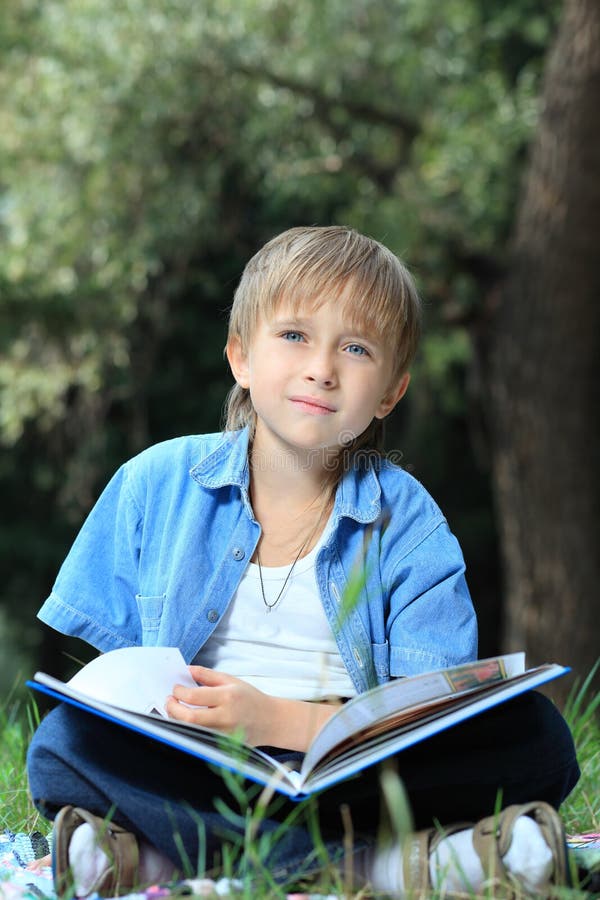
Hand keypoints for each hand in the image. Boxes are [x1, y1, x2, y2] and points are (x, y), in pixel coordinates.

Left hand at [165, 665, 339, 749]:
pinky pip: (199, 738)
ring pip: (191, 731)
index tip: (175, 688)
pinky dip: (188, 730)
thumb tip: (187, 669)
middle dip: (173, 709)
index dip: (179, 692)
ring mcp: (224, 734)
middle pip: (190, 718)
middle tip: (169, 701)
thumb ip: (208, 675)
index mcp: (228, 697)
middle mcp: (225, 717)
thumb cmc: (250, 698)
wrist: (271, 721)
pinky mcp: (222, 745)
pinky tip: (186, 721)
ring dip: (178, 720)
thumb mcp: (231, 680)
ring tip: (175, 710)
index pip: (194, 696)